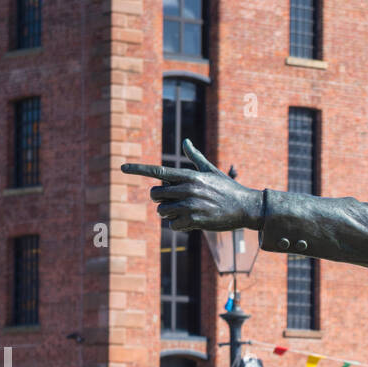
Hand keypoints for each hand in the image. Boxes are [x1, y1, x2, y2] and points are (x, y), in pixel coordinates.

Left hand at [121, 140, 263, 231]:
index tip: (122, 167)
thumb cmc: (227, 189)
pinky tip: (190, 222)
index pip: (158, 170)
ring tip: (183, 212)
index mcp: (189, 174)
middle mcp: (188, 188)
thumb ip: (196, 157)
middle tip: (171, 201)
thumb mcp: (211, 171)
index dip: (138, 169)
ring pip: (163, 211)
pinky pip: (173, 225)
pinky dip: (178, 225)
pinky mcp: (195, 220)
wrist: (245, 207)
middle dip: (160, 199)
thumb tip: (185, 141)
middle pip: (156, 194)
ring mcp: (191, 204)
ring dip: (168, 214)